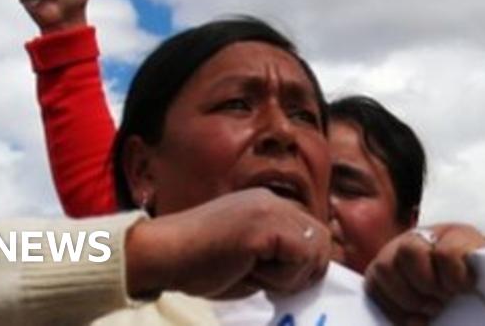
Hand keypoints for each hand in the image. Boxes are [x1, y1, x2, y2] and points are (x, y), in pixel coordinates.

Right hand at [125, 189, 331, 299]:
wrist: (162, 254)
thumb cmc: (195, 264)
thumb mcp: (247, 255)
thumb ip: (278, 255)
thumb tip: (310, 272)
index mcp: (268, 205)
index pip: (312, 234)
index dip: (304, 265)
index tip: (277, 282)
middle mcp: (273, 202)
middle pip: (322, 240)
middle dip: (304, 271)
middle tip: (269, 283)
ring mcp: (270, 210)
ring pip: (315, 250)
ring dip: (290, 276)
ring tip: (254, 273)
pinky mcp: (265, 226)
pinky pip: (300, 258)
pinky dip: (282, 277)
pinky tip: (251, 271)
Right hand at [364, 223, 484, 325]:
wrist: (453, 283)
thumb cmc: (468, 279)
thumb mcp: (480, 271)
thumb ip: (478, 271)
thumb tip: (469, 286)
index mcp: (451, 234)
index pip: (446, 252)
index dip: (455, 277)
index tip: (466, 290)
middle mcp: (416, 237)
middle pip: (409, 251)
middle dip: (426, 284)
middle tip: (441, 301)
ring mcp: (392, 253)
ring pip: (386, 269)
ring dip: (409, 299)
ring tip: (429, 311)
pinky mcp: (377, 276)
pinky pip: (374, 290)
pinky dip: (395, 310)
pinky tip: (415, 319)